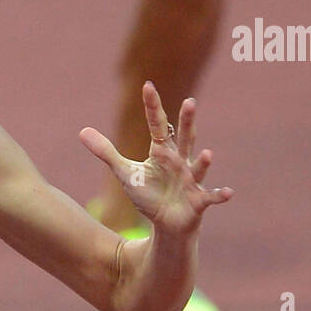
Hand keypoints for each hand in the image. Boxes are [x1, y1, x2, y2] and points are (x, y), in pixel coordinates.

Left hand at [78, 81, 232, 234]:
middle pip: (183, 138)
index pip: (157, 125)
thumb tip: (81, 131)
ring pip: (196, 168)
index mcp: (163, 152)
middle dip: (186, 122)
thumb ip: (106, 151)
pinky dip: (219, 195)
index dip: (153, 107)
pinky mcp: (198, 201)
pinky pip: (210, 197)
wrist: (165, 224)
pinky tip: (228, 192)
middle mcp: (180, 162)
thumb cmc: (148, 195)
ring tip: (206, 153)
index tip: (148, 86)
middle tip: (189, 102)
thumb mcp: (124, 172)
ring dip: (202, 162)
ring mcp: (191, 181)